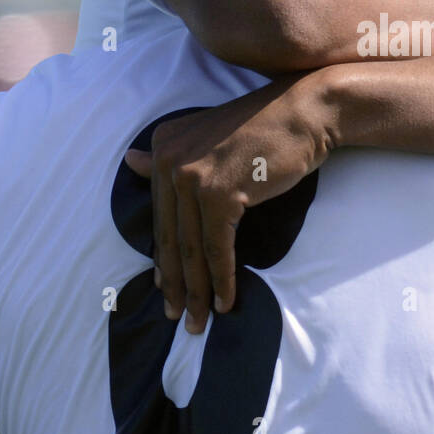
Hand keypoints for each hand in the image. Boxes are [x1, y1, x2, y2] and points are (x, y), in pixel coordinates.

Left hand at [124, 72, 335, 332]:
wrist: (305, 113)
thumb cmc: (265, 128)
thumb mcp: (209, 139)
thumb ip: (172, 156)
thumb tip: (129, 162)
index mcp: (163, 145)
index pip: (160, 215)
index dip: (165, 258)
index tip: (167, 290)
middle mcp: (169, 159)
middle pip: (171, 236)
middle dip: (175, 284)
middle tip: (178, 318)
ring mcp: (191, 176)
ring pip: (191, 249)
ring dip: (197, 291)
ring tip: (200, 320)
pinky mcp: (218, 193)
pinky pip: (216, 249)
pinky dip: (222, 279)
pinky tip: (226, 301)